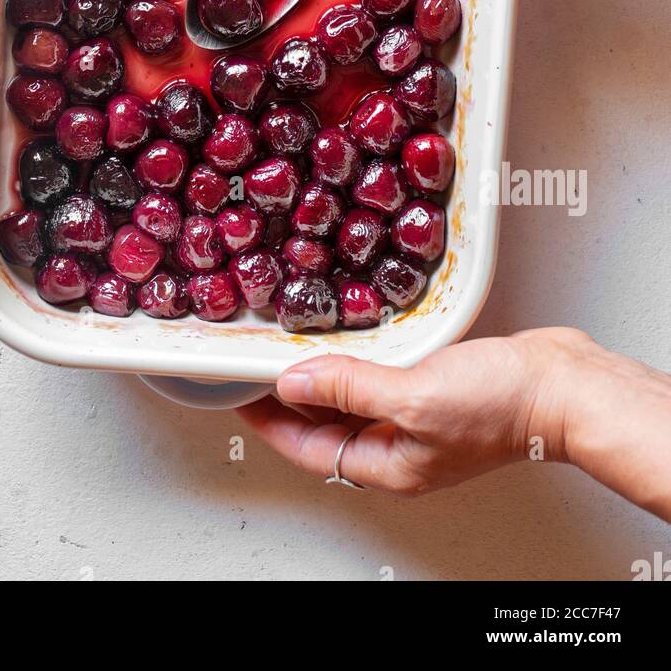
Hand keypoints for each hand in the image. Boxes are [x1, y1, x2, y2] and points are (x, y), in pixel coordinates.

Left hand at [242, 328, 670, 517]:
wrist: (561, 381)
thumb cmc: (500, 403)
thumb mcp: (411, 396)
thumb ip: (348, 387)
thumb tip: (292, 383)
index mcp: (389, 464)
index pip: (308, 447)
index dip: (269, 419)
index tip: (236, 390)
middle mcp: (399, 446)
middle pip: (326, 424)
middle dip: (289, 394)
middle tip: (256, 360)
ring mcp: (418, 416)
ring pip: (352, 396)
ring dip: (322, 372)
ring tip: (290, 342)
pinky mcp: (435, 384)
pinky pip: (380, 373)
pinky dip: (357, 356)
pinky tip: (346, 334)